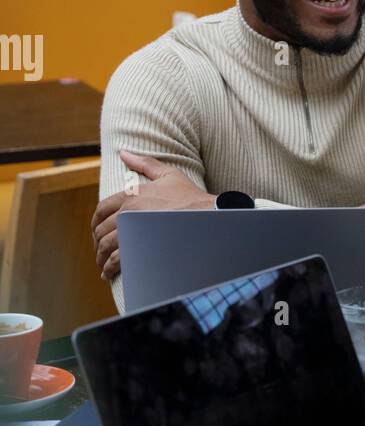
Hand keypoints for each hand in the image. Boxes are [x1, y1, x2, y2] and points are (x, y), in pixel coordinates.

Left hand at [92, 152, 214, 279]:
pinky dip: (110, 267)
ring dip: (101, 257)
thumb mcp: (168, 174)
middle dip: (97, 242)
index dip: (95, 222)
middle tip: (100, 251)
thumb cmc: (191, 196)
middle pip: (101, 229)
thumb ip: (144, 163)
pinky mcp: (142, 248)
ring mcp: (134, 230)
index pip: (102, 209)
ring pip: (107, 246)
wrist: (208, 215)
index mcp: (132, 195)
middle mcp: (129, 212)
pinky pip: (118, 259)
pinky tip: (109, 272)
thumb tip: (123, 153)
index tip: (97, 231)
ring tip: (103, 265)